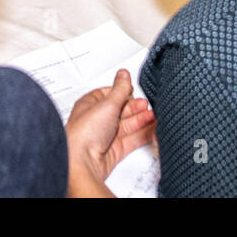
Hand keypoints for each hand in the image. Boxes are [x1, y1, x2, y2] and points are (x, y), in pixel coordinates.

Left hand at [64, 69, 155, 196]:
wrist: (82, 163)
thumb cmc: (85, 133)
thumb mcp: (107, 104)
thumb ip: (120, 89)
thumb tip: (124, 74)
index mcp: (89, 106)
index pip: (107, 94)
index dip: (121, 91)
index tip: (132, 88)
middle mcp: (96, 121)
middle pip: (119, 111)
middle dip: (134, 107)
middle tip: (146, 104)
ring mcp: (105, 137)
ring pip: (127, 126)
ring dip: (141, 120)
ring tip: (153, 115)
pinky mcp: (113, 151)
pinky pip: (132, 140)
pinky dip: (143, 134)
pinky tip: (151, 129)